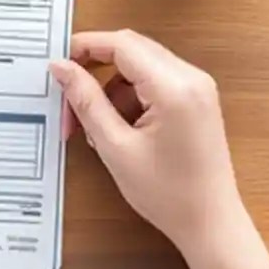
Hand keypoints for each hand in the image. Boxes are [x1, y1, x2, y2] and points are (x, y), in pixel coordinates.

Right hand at [50, 30, 240, 248]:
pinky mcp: (197, 99)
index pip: (121, 44)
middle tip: (70, 99)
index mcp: (174, 87)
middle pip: (131, 49)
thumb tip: (61, 67)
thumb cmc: (168, 194)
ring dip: (112, 87)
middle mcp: (191, 78)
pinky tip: (119, 128)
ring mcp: (198, 87)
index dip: (85, 47)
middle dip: (95, 69)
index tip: (58, 64)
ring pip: (141, 65)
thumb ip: (86, 100)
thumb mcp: (115, 146)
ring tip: (96, 126)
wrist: (210, 223)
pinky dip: (130, 96)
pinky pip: (155, 80)